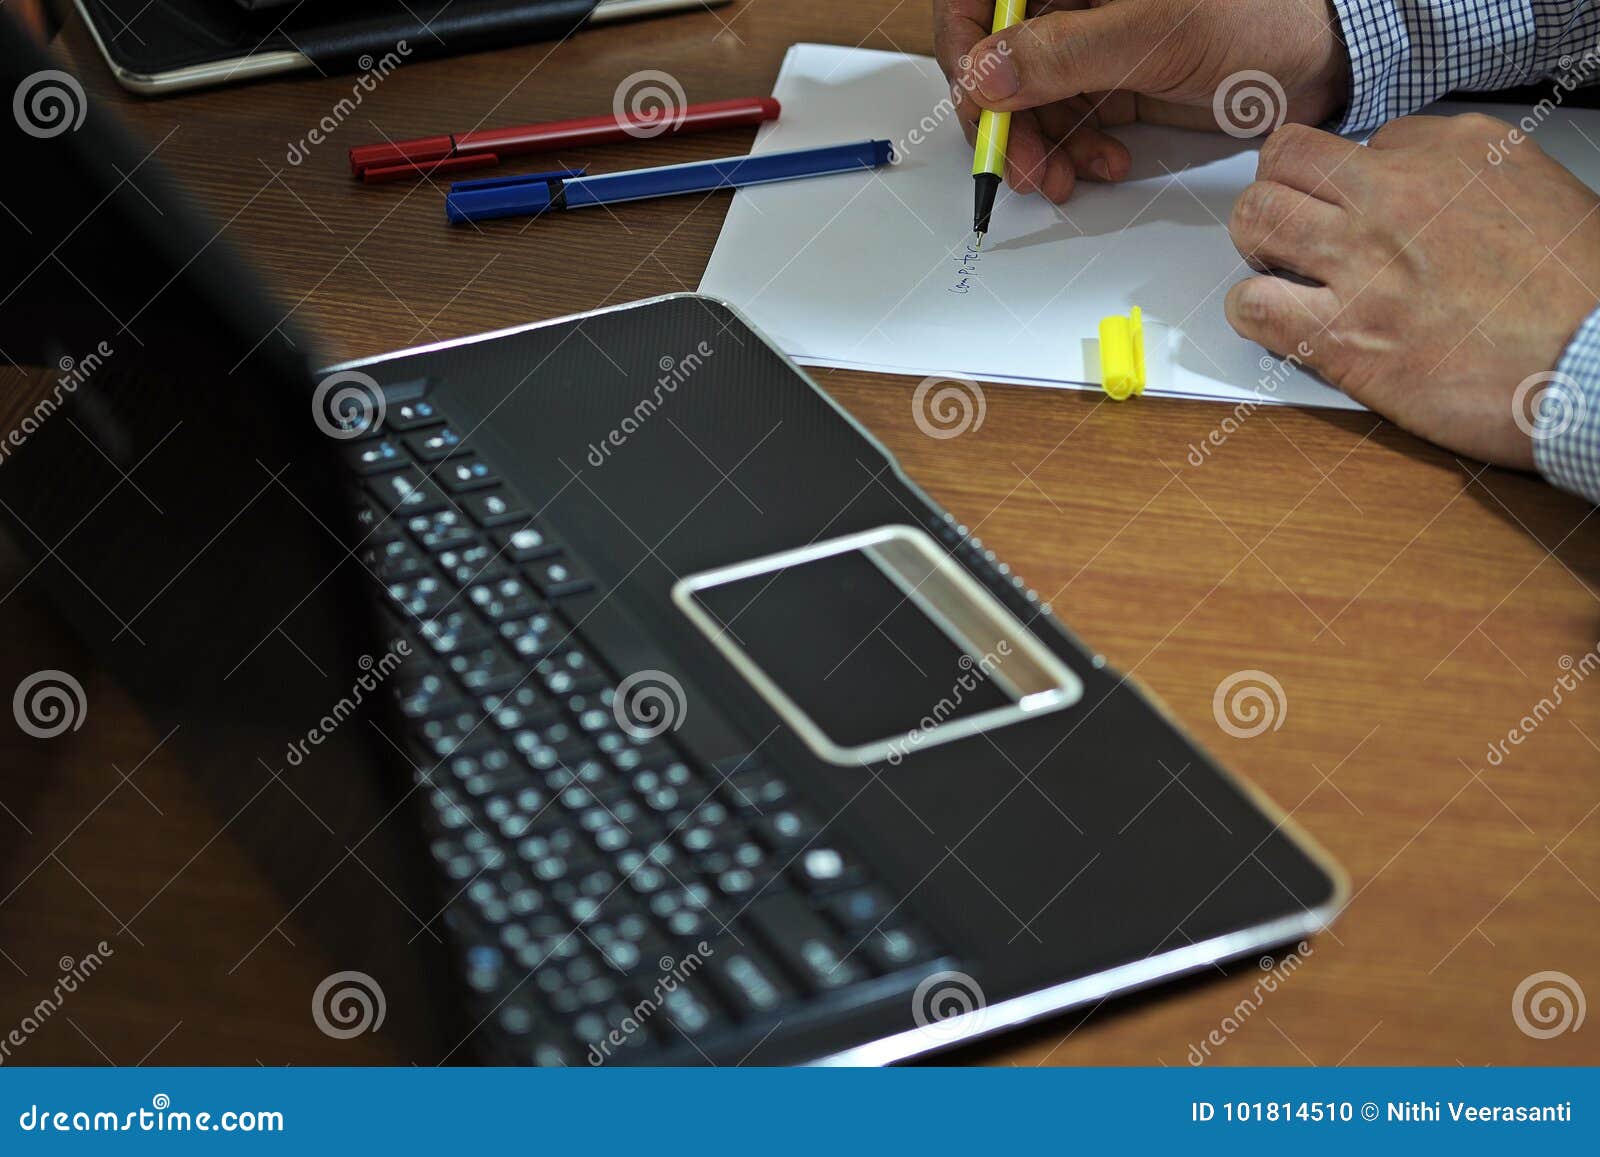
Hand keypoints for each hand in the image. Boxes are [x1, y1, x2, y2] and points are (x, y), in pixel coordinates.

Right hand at [933, 0, 1349, 201]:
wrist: (1325, 53)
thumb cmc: (1263, 12)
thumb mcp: (1155, 32)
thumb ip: (1063, 53)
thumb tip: (983, 75)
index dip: (964, 50)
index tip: (978, 103)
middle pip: (993, 55)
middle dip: (1002, 119)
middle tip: (1021, 168)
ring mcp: (1086, 35)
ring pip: (1022, 95)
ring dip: (1038, 145)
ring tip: (1067, 178)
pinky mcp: (1107, 75)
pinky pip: (1062, 118)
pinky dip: (1072, 150)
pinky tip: (1102, 162)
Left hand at [1225, 115, 1599, 468]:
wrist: (1591, 366)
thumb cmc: (1577, 295)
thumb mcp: (1536, 193)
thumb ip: (1463, 180)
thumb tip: (1412, 184)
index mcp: (1454, 151)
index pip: (1358, 140)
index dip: (1345, 179)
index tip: (1354, 207)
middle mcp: (1398, 195)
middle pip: (1285, 159)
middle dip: (1279, 191)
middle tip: (1292, 227)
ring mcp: (1363, 263)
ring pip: (1256, 217)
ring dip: (1256, 244)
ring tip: (1278, 269)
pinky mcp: (1342, 334)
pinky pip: (1253, 305)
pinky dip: (1251, 312)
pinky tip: (1276, 322)